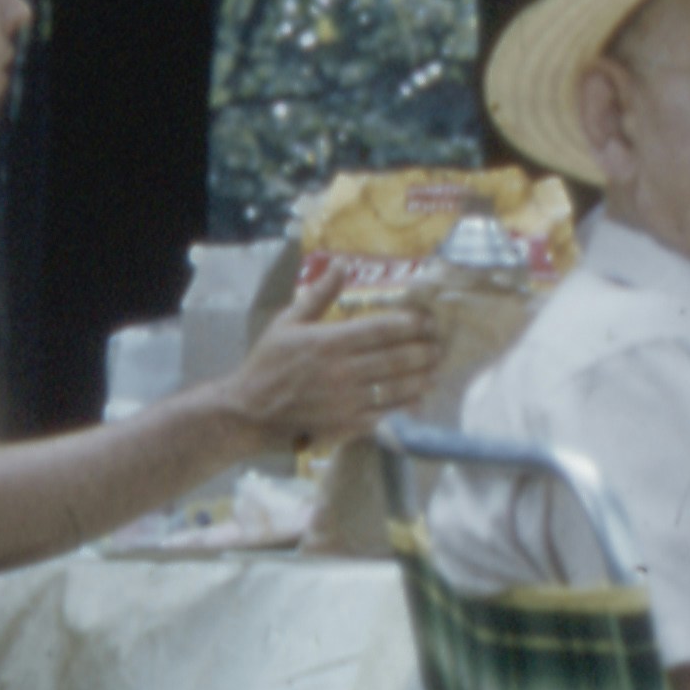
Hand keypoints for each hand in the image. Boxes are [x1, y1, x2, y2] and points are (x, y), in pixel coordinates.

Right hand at [225, 296, 445, 453]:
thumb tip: (341, 264)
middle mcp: (343, 371)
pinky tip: (417, 399)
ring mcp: (347, 401)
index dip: (410, 325)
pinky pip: (384, 414)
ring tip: (436, 370)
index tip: (429, 322)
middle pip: (396, 359)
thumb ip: (319, 295)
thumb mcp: (287, 322)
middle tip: (441, 346)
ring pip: (396, 388)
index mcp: (330, 342)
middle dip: (423, 351)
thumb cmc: (268, 364)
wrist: (249, 413)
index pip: (381, 330)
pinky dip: (404, 406)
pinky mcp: (347, 425)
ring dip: (420, 378)